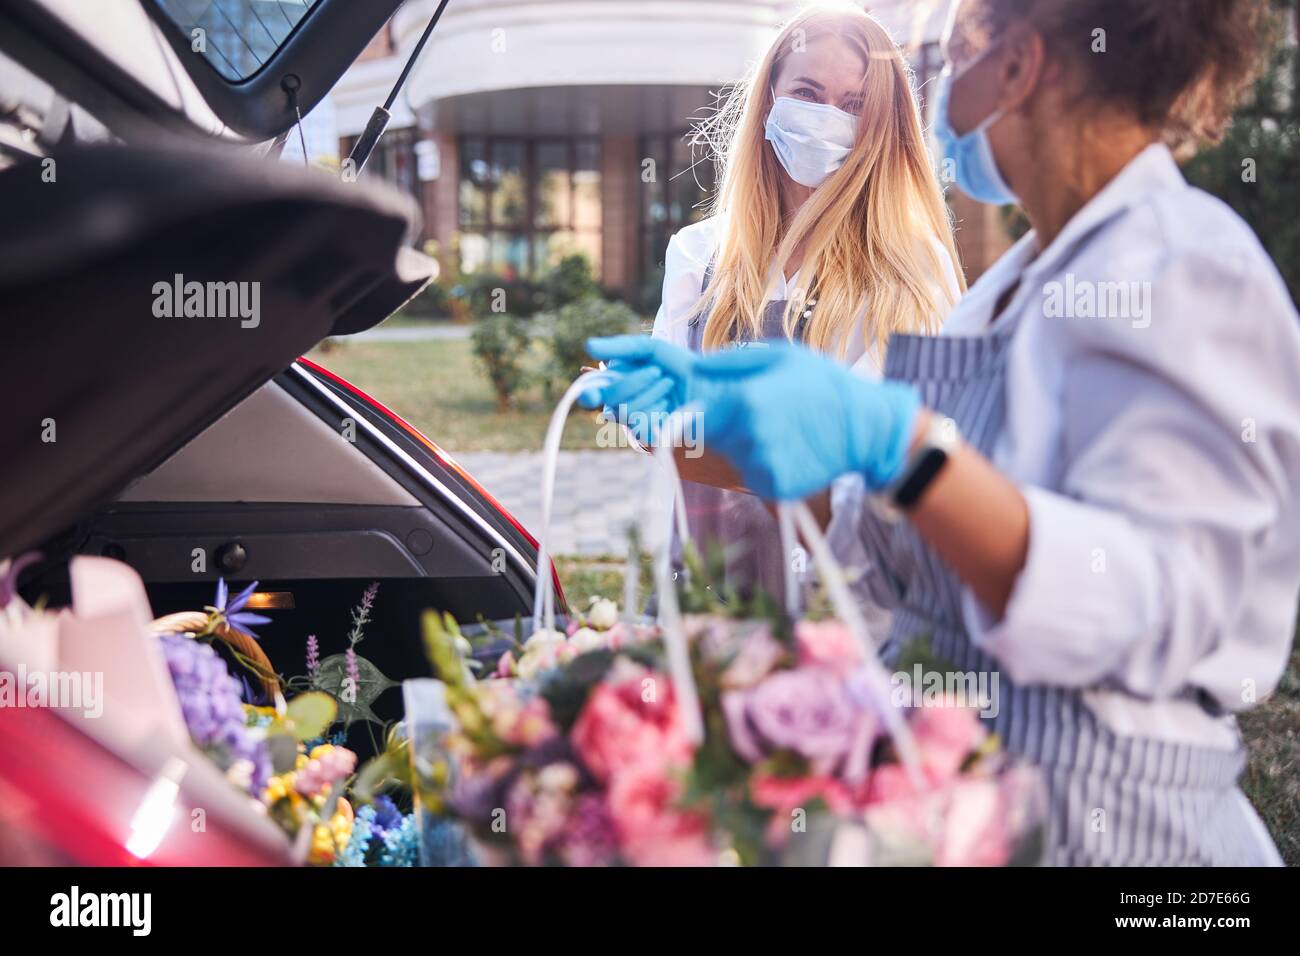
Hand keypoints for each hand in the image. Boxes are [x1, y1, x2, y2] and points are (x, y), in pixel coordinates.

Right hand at [578, 336, 699, 443]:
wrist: (709, 388)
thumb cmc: (680, 367)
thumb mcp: (651, 350)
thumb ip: (620, 347)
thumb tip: (587, 346)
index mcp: (616, 381)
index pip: (590, 392)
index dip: (587, 393)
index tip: (591, 393)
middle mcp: (619, 403)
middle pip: (608, 397)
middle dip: (636, 381)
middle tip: (659, 373)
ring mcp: (633, 422)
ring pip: (625, 411)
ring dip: (652, 394)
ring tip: (669, 390)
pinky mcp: (648, 436)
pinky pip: (639, 426)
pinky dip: (658, 412)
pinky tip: (670, 409)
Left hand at [690, 343, 920, 499]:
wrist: (868, 429)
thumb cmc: (825, 386)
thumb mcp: (781, 357)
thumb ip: (733, 363)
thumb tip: (695, 366)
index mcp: (745, 401)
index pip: (696, 415)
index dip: (703, 412)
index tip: (717, 408)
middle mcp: (749, 436)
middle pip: (715, 437)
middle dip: (730, 427)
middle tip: (766, 417)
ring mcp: (762, 465)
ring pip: (735, 457)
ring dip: (749, 447)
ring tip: (784, 433)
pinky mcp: (774, 487)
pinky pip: (754, 476)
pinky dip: (766, 467)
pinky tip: (791, 451)